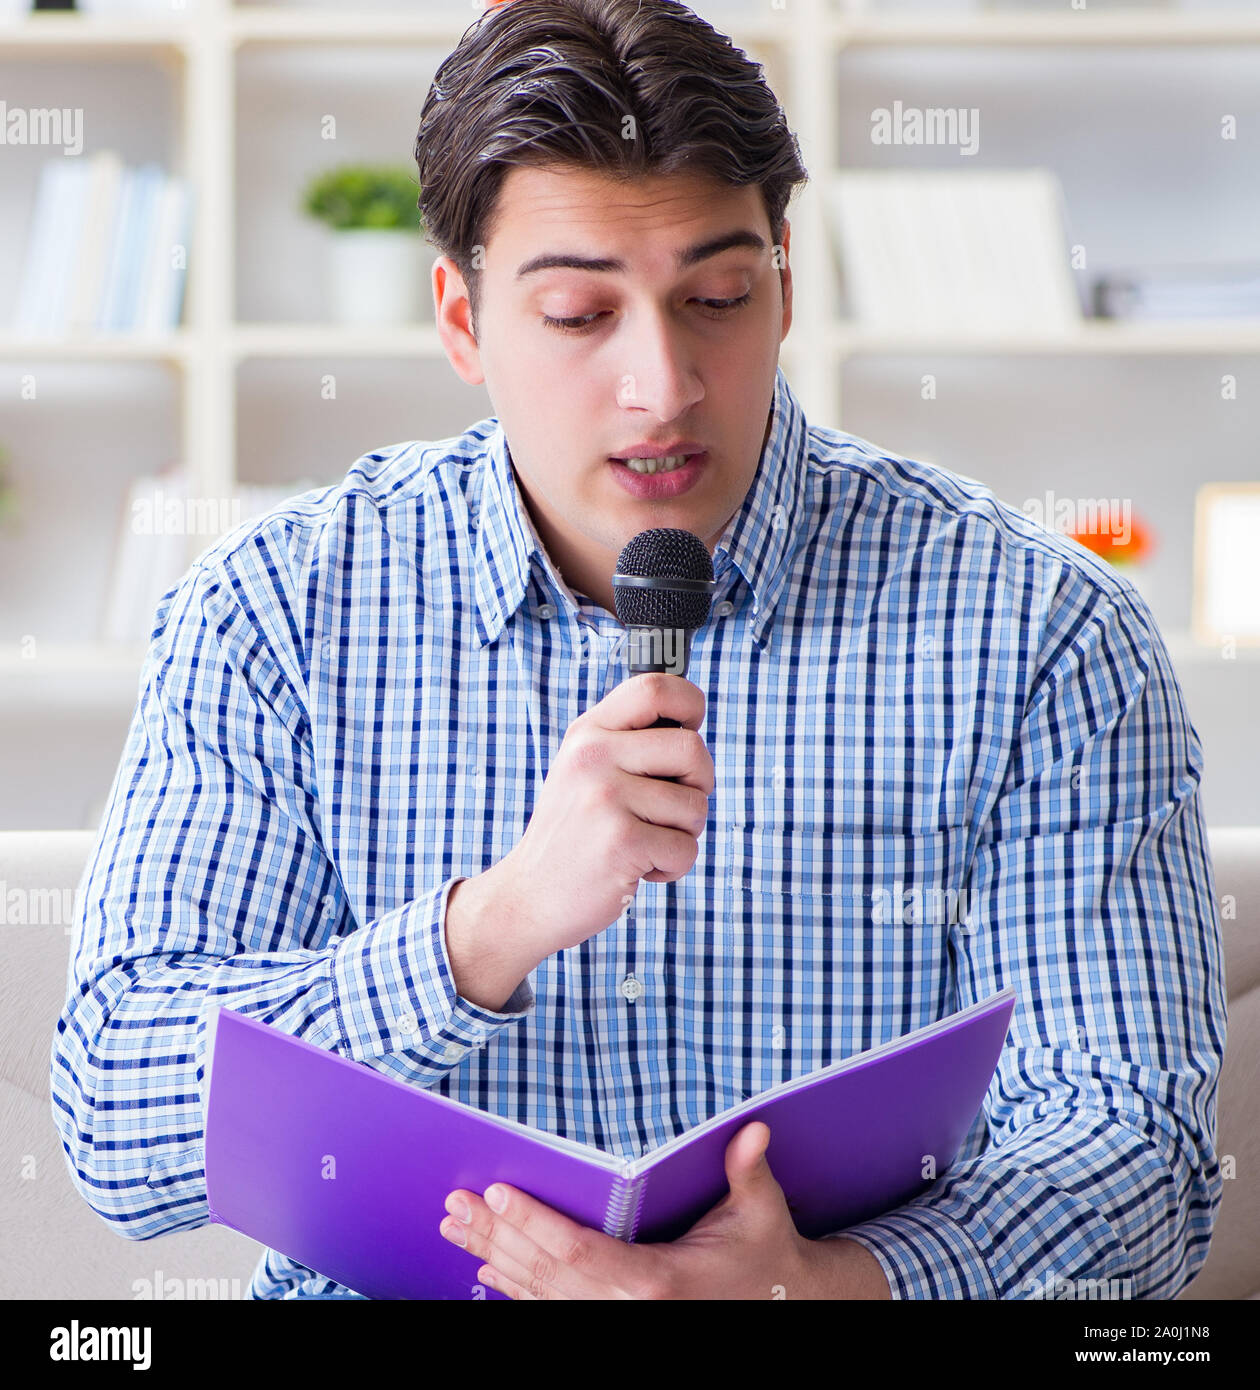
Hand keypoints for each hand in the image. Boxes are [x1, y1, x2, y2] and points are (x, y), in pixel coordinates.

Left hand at [438, 1121, 836, 1299]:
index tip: (497, 1191)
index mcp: (657, 1282)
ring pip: (540, 1297)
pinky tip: (487, 1270)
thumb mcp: (760, 1210)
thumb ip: (747, 1170)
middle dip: (495, 1236)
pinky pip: (552, 1311)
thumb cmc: (764, 1252)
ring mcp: (617, 1325)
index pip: (577, 1250)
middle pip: (545, 1275)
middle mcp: (628, 1312)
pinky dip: (515, 1291)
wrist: (779, 1305)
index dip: (533, 1221)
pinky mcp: (611, 1325)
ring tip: (456, 1229)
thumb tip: (754, 1130)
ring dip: (494, 1259)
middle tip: (453, 1205)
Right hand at [490, 671, 715, 958]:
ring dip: (683, 834)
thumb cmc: (574, 835)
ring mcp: (605, 797)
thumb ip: (628, 742)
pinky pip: (686, 849)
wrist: (529, 897)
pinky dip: (672, 867)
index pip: (655, 687)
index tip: (688, 734)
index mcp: (589, 732)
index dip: (690, 705)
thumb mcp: (585, 771)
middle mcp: (594, 755)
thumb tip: (692, 726)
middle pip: (692, 749)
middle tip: (670, 810)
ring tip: (644, 843)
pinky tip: (638, 869)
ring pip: (695, 806)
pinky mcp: (620, 841)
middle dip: (699, 785)